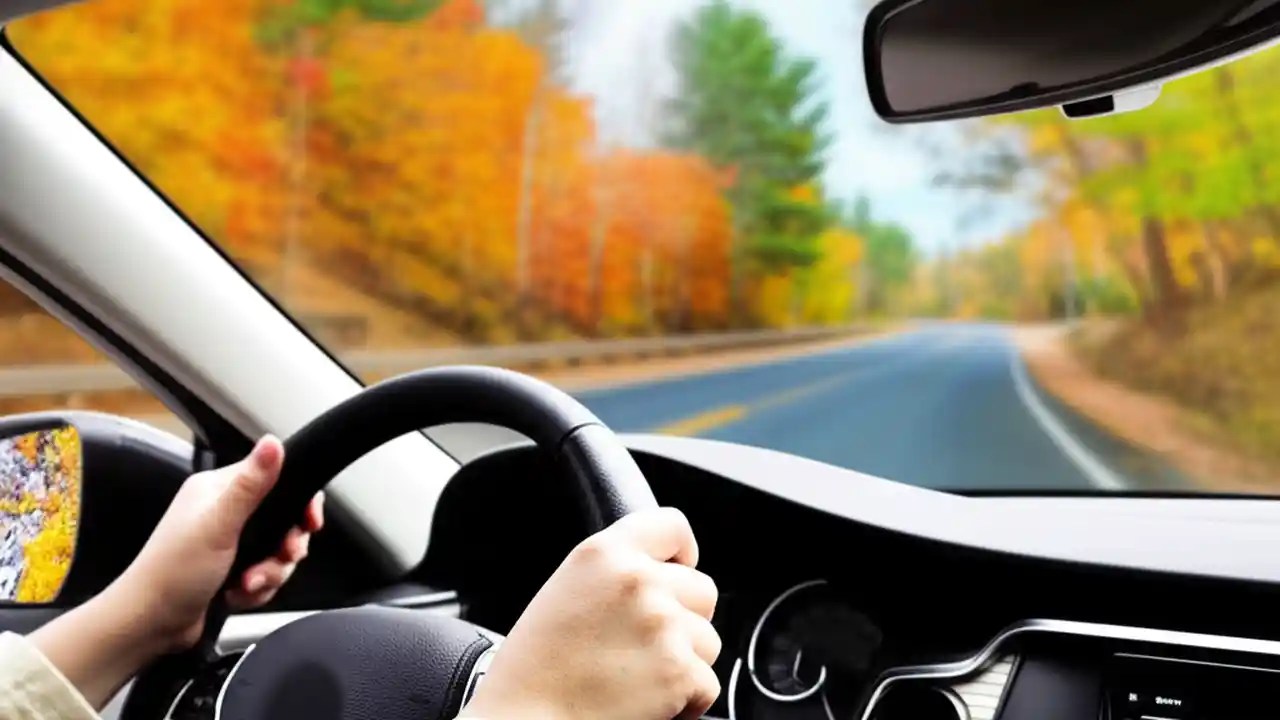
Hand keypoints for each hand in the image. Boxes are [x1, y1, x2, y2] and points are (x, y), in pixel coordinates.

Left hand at [30, 436, 323, 708]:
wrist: (150, 624)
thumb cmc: (174, 573)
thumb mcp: (218, 525)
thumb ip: (250, 485)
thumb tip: (273, 442)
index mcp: (218, 489)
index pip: (275, 478)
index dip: (299, 500)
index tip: (309, 522)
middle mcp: (224, 511)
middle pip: (283, 520)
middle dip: (284, 547)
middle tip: (282, 557)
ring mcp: (228, 541)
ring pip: (277, 551)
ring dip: (270, 571)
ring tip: (249, 584)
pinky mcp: (231, 567)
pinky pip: (265, 572)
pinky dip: (258, 586)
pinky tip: (239, 594)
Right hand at [462, 508, 720, 719]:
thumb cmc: (534, 669)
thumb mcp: (565, 590)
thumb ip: (614, 572)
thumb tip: (663, 573)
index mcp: (604, 553)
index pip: (672, 526)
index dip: (682, 554)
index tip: (678, 572)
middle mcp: (637, 580)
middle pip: (702, 590)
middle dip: (685, 619)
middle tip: (644, 646)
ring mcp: (662, 624)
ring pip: (707, 640)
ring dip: (684, 663)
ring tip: (636, 678)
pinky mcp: (679, 670)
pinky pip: (706, 684)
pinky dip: (685, 702)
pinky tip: (644, 703)